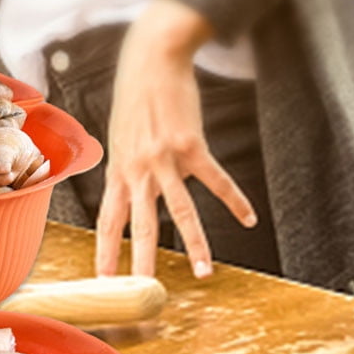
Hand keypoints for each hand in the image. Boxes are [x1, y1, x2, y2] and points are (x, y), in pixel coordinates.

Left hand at [97, 0, 256, 278]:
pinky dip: (235, 200)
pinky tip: (249, 218)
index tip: (104, 280)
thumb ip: (128, 168)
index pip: (108, 218)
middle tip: (143, 291)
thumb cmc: (135, 100)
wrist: (151, 62)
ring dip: (195, 244)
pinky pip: (216, 179)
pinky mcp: (191, 144)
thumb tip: (139, 193)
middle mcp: (138, 168)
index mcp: (119, 169)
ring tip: (205, 273)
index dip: (106, 250)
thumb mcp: (120, 137)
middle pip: (140, 222)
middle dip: (142, 260)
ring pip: (181, 210)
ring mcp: (164, 157)